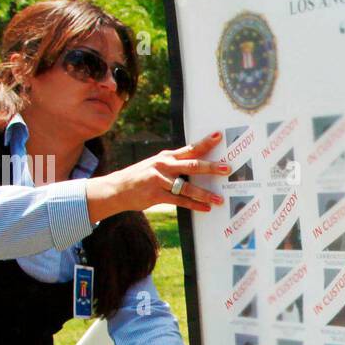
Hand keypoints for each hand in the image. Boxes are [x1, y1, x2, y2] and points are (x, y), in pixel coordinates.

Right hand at [86, 131, 226, 220]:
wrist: (117, 188)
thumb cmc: (142, 176)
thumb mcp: (157, 165)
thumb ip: (175, 164)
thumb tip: (196, 164)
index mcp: (167, 157)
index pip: (190, 148)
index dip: (205, 142)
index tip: (219, 136)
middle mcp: (164, 166)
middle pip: (192, 165)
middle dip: (211, 167)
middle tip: (227, 169)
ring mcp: (160, 180)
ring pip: (187, 187)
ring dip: (205, 193)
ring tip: (219, 199)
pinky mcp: (156, 195)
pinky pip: (180, 201)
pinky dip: (194, 205)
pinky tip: (205, 208)